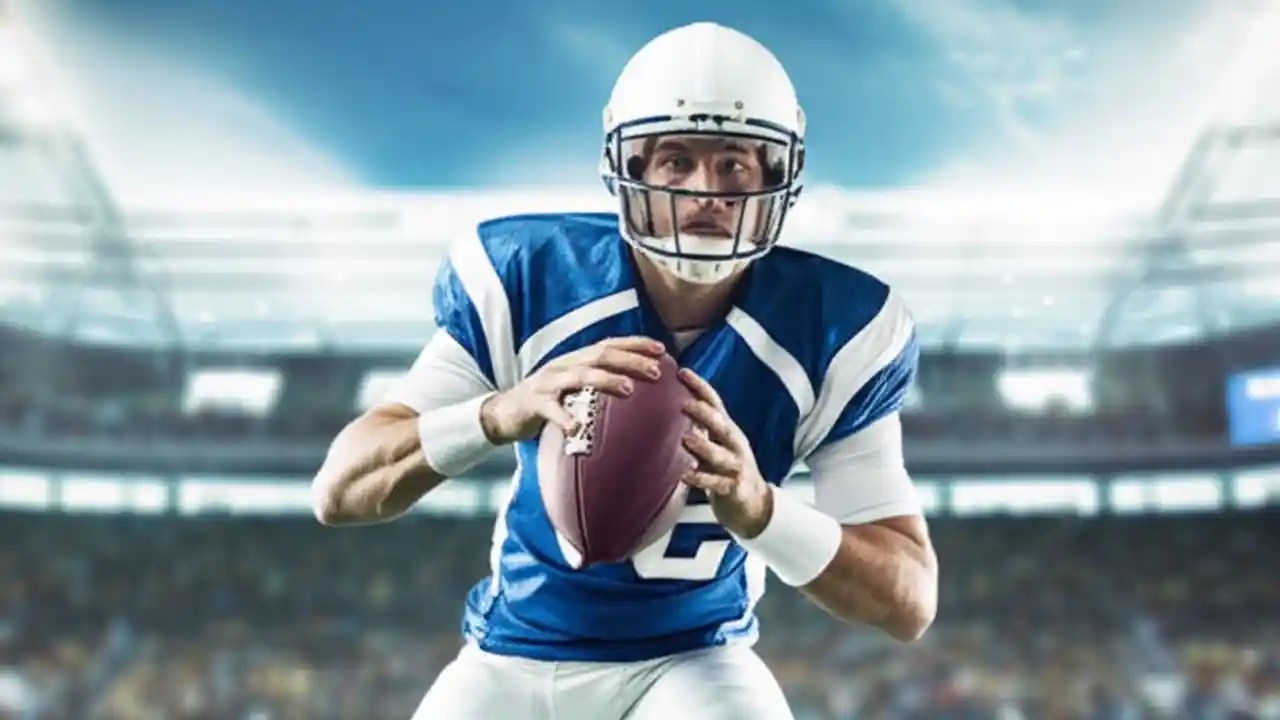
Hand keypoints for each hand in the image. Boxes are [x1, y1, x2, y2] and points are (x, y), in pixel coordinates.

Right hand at [480, 336, 667, 443]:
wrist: (503, 412)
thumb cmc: (547, 403)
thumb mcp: (573, 389)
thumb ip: (596, 386)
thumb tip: (634, 392)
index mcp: (575, 360)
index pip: (609, 345)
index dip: (635, 344)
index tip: (662, 349)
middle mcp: (563, 365)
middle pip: (600, 355)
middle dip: (629, 360)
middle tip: (656, 371)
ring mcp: (548, 382)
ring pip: (579, 376)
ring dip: (605, 380)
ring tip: (628, 389)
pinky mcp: (534, 403)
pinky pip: (551, 410)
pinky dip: (565, 418)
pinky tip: (578, 428)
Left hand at [677, 368, 773, 538]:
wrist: (755, 506)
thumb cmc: (729, 471)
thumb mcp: (717, 445)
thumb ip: (700, 428)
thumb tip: (673, 405)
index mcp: (729, 431)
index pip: (716, 403)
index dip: (701, 387)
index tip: (682, 372)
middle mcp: (735, 445)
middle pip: (722, 425)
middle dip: (705, 413)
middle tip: (684, 403)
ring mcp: (736, 467)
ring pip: (721, 454)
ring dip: (703, 446)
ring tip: (686, 439)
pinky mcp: (734, 489)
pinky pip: (717, 483)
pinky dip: (701, 479)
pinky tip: (686, 476)